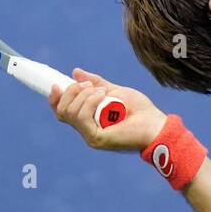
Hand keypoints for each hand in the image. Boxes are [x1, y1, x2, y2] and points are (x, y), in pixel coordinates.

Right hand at [48, 68, 166, 152]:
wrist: (155, 124)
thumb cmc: (139, 111)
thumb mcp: (115, 91)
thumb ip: (96, 84)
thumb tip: (75, 72)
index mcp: (87, 121)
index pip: (61, 112)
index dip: (55, 99)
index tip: (58, 84)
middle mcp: (86, 130)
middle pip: (62, 110)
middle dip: (72, 92)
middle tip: (91, 85)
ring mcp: (90, 136)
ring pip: (70, 112)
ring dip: (84, 95)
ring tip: (103, 92)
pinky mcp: (96, 139)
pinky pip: (81, 117)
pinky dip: (89, 102)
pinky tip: (102, 96)